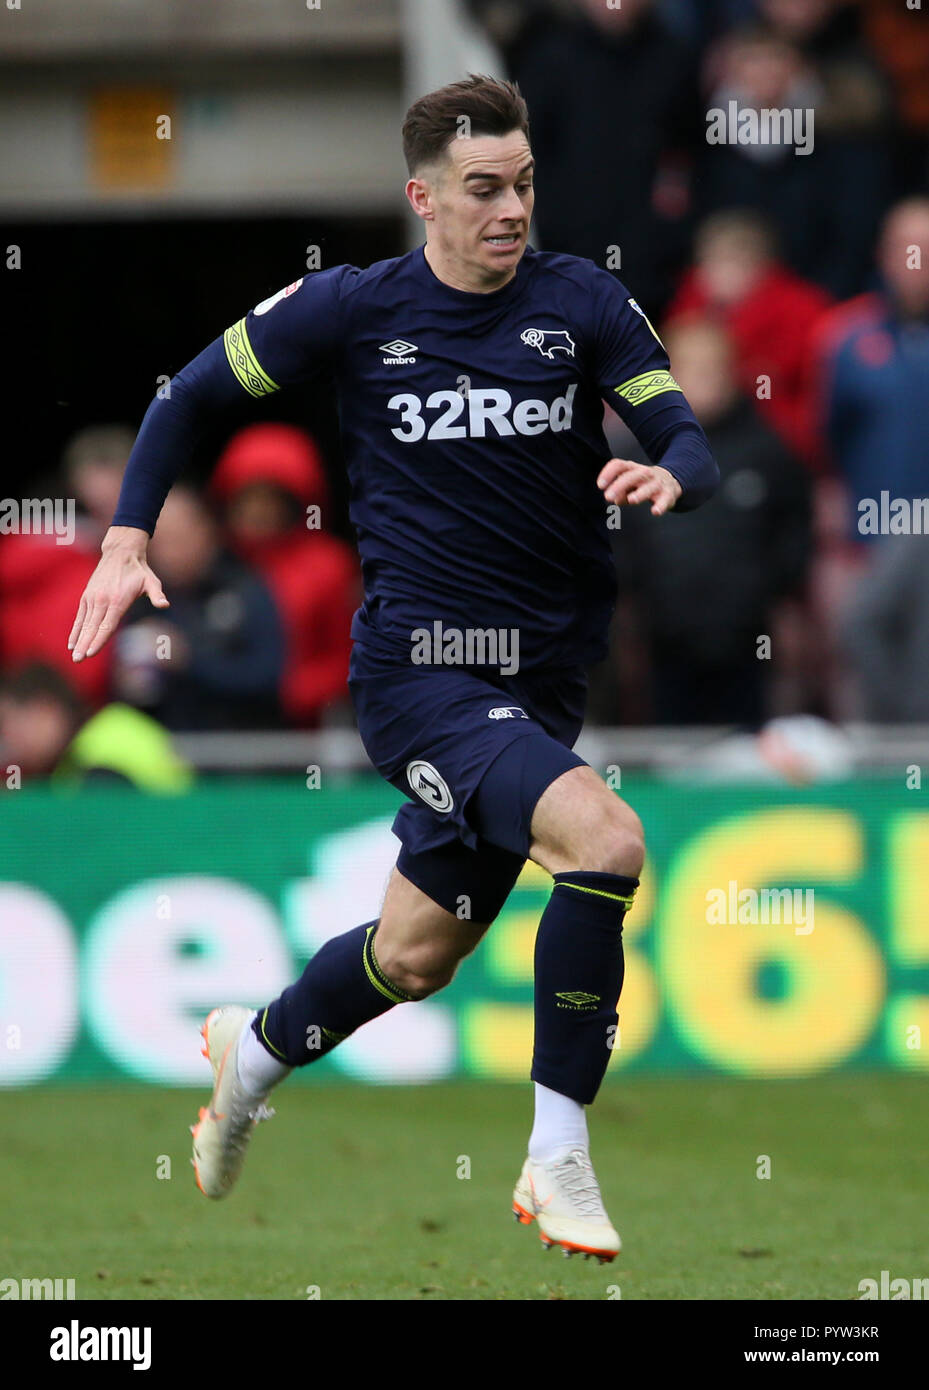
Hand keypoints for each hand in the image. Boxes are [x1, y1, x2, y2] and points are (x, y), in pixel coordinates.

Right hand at [68, 526, 169, 661]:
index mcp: (117, 600)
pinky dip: (76, 629)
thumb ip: (157, 595)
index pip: (107, 625)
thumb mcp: (152, 582)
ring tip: (74, 656)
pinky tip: (72, 643)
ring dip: (78, 640)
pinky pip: (80, 616)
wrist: (120, 553)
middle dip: (85, 645)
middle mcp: (102, 600)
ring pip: (84, 624)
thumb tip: (165, 605)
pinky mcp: (87, 596)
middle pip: (93, 628)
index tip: (91, 653)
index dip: (98, 640)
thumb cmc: (139, 571)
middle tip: (78, 660)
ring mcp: (92, 598)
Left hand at [597, 459, 681, 516]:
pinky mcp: (668, 494)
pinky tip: (655, 511)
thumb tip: (616, 499)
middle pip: (632, 476)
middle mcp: (645, 473)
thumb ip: (621, 492)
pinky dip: (660, 505)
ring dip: (640, 493)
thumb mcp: (630, 485)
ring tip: (632, 500)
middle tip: (608, 497)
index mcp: (632, 469)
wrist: (670, 481)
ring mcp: (657, 483)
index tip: (600, 485)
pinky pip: (665, 499)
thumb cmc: (643, 483)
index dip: (608, 473)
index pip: (619, 465)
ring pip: (649, 487)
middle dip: (619, 485)